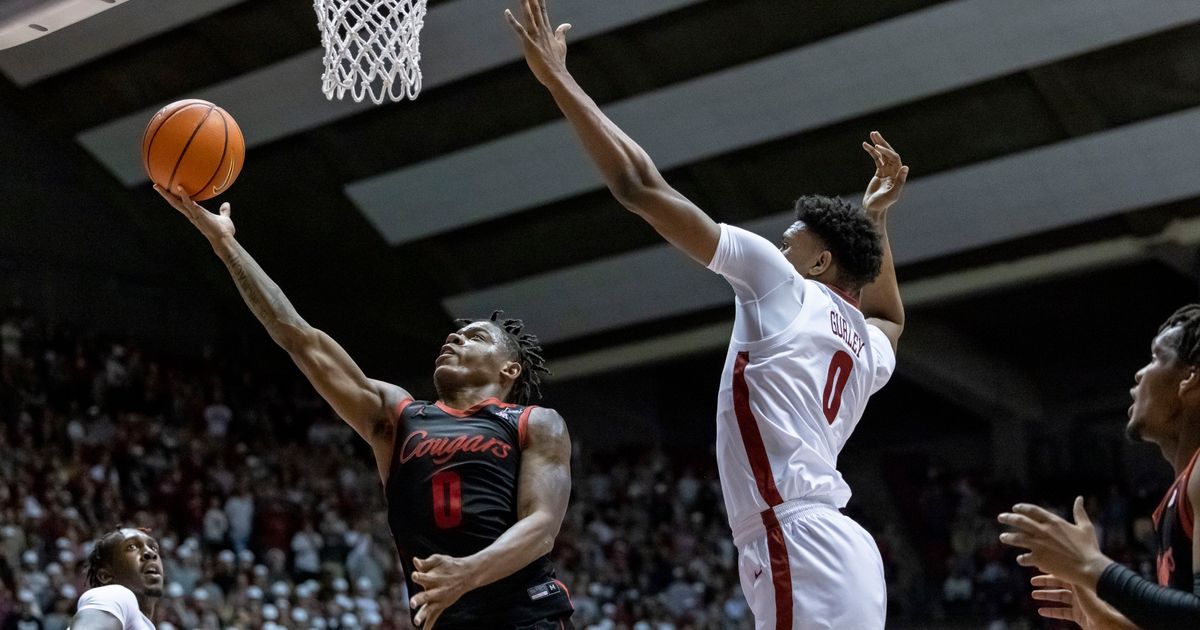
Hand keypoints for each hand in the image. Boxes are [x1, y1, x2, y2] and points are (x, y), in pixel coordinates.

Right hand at [154, 184, 234, 243]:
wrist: (224, 239)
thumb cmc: (224, 231)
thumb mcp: (224, 218)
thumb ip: (224, 211)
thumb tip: (226, 204)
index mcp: (195, 213)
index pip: (182, 203)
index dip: (175, 197)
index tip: (169, 189)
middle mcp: (191, 214)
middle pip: (174, 203)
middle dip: (165, 194)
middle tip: (156, 185)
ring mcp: (193, 215)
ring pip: (176, 203)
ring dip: (167, 194)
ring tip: (157, 186)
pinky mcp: (197, 215)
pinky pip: (189, 204)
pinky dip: (184, 196)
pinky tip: (180, 187)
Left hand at [410, 554, 476, 628]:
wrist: (467, 575)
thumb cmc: (449, 566)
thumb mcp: (439, 559)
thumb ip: (426, 562)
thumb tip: (414, 560)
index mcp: (434, 577)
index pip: (425, 577)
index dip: (419, 576)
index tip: (415, 575)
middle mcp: (437, 590)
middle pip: (427, 595)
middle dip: (420, 599)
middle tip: (412, 603)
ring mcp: (439, 600)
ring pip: (430, 609)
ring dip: (423, 615)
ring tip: (416, 622)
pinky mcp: (440, 606)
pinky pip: (434, 617)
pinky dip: (429, 625)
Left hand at [505, 0, 570, 86]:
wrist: (556, 75)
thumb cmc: (557, 62)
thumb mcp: (561, 45)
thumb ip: (561, 33)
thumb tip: (567, 24)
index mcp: (548, 30)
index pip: (542, 10)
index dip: (539, 0)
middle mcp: (541, 30)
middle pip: (535, 9)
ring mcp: (535, 36)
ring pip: (528, 15)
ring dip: (524, 3)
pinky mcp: (528, 43)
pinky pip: (519, 29)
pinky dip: (512, 21)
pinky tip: (507, 12)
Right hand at [861, 131, 908, 216]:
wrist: (874, 209)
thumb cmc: (883, 204)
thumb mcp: (892, 194)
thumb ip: (900, 181)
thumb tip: (905, 167)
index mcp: (898, 174)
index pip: (894, 158)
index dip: (886, 151)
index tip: (877, 147)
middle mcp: (894, 171)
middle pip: (889, 153)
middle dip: (882, 142)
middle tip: (875, 133)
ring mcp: (886, 171)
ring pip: (882, 154)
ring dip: (877, 144)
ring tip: (871, 134)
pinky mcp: (879, 173)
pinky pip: (876, 159)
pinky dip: (871, 152)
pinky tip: (865, 145)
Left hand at [998, 497, 1112, 588]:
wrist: (1089, 568)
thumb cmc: (1089, 548)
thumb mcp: (1085, 527)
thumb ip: (1079, 512)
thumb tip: (1080, 498)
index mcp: (1054, 522)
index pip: (1033, 510)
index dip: (1022, 508)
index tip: (1015, 508)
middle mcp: (1043, 531)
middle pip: (1020, 521)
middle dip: (1008, 518)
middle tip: (1001, 517)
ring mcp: (1039, 545)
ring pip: (1017, 538)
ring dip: (1008, 537)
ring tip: (1003, 537)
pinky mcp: (1038, 559)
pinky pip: (1024, 558)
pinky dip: (1021, 559)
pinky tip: (1020, 559)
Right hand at [1031, 574, 1138, 628]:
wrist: (1109, 624)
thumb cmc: (1097, 605)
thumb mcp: (1080, 587)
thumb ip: (1068, 576)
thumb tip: (1055, 563)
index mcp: (1081, 582)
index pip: (1063, 573)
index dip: (1051, 570)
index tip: (1039, 567)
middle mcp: (1080, 591)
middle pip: (1060, 584)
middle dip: (1046, 583)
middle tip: (1033, 582)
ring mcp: (1079, 603)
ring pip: (1060, 598)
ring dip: (1047, 596)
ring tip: (1034, 595)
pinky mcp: (1079, 615)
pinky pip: (1062, 612)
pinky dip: (1052, 611)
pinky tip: (1042, 611)